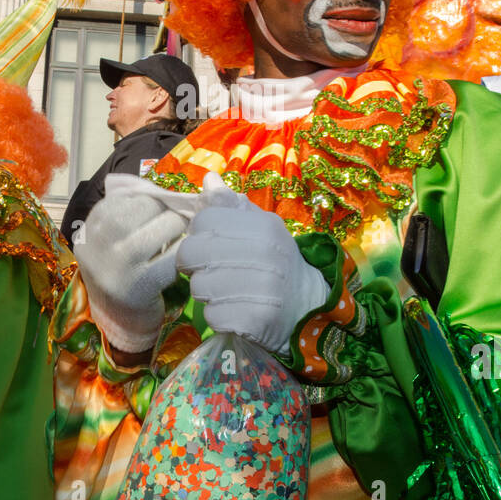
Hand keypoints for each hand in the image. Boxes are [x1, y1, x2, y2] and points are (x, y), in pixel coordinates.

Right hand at [75, 187, 185, 353]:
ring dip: (183, 232)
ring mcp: (117, 262)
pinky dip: (184, 256)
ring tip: (181, 242)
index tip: (163, 215)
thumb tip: (211, 180)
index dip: (158, 201)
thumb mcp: (119, 235)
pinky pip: (175, 258)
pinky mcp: (137, 286)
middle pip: (152, 206)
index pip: (136, 193)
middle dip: (172, 213)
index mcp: (94, 220)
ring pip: (167, 227)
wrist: (115, 319)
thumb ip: (144, 205)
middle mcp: (99, 238)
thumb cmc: (123, 267)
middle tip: (179, 227)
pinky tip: (182, 262)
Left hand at [175, 173, 328, 353]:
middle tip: (211, 271)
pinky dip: (219, 317)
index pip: (203, 220)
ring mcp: (260, 288)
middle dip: (195, 265)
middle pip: (192, 253)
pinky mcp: (253, 320)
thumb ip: (231, 205)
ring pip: (199, 287)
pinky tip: (236, 311)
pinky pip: (212, 315)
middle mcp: (263, 253)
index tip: (208, 243)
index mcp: (263, 226)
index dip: (198, 233)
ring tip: (228, 292)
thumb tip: (208, 180)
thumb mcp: (261, 227)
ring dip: (207, 293)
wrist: (308, 305)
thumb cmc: (277, 262)